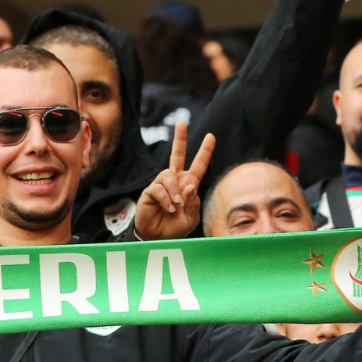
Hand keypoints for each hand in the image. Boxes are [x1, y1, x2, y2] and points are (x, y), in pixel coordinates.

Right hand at [134, 121, 215, 240]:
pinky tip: (168, 208)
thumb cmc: (176, 227)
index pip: (198, 165)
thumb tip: (190, 186)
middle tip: (181, 123)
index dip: (205, 152)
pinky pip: (158, 188)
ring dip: (175, 191)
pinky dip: (166, 199)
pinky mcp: (150, 191)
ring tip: (175, 207)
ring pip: (169, 175)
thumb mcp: (192, 217)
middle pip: (177, 155)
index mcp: (188, 185)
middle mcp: (175, 181)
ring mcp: (161, 185)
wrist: (158, 238)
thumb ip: (193, 203)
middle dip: (180, 139)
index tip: (211, 137)